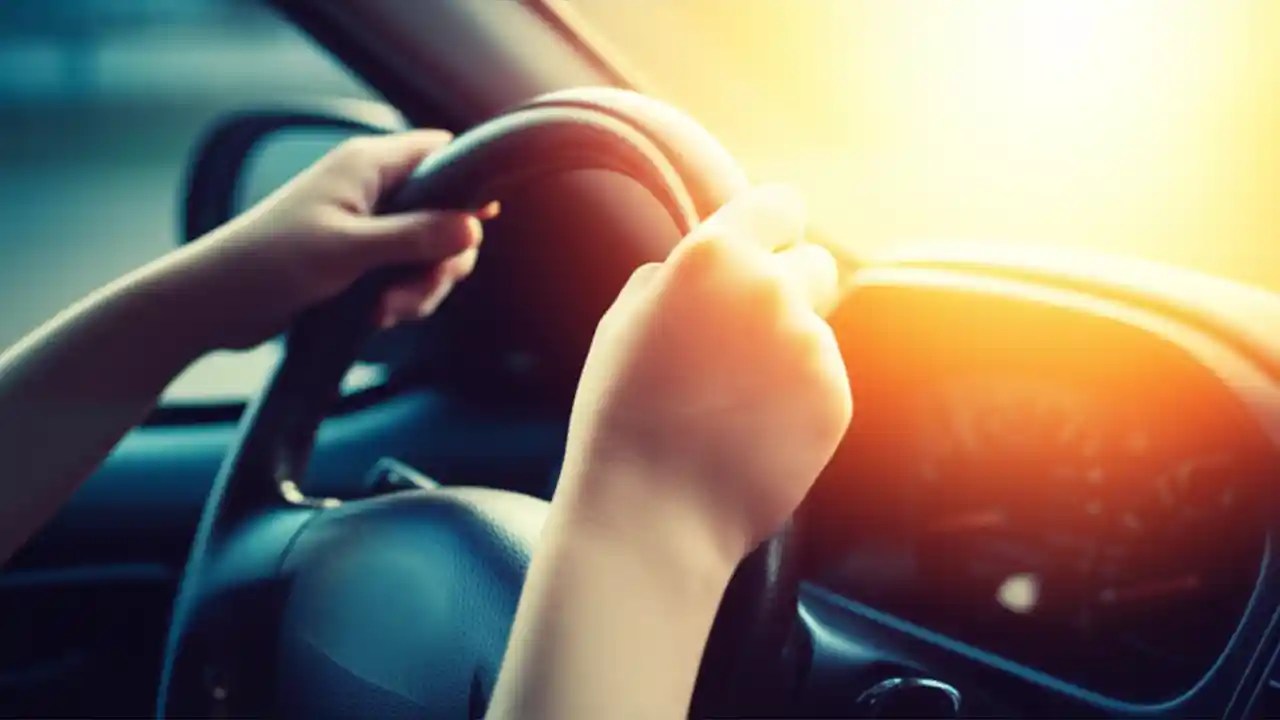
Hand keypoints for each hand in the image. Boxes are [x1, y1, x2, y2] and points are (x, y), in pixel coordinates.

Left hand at [182, 129, 495, 348]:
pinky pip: (405, 276)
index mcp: (368, 165)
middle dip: (442, 261)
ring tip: (387, 312)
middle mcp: (372, 189)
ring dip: (420, 289)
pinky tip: (376, 317)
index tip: (477, 224)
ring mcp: (368, 226)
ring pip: (429, 254)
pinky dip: (401, 300)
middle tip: (415, 292)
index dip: (468, 186)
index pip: (441, 154)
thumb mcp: (349, 249)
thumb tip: (472, 227)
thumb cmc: (267, 262)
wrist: (215, 304)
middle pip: (446, 216)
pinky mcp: (360, 260)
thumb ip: (416, 236)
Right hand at [555, 184, 852, 571]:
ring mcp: (810, 347)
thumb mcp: (623, 319)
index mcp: (714, 257)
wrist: (653, 512)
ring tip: (733, 399)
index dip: (770, 227)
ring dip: (786, 351)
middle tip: (742, 336)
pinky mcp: (835, 399)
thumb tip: (712, 260)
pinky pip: (823, 380)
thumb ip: (675, 273)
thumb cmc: (623, 416)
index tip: (763, 247)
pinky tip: (752, 428)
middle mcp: (772, 289)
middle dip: (788, 288)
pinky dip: (798, 398)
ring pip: (815, 328)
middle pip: (814, 263)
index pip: (781, 204)